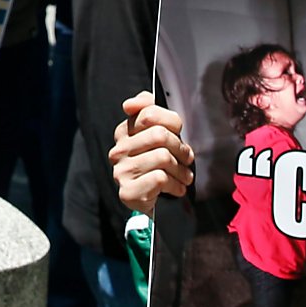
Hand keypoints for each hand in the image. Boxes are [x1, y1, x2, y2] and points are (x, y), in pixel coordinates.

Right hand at [111, 89, 194, 216]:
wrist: (150, 203)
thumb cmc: (157, 166)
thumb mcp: (155, 136)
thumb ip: (147, 111)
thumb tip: (130, 104)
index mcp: (124, 132)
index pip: (150, 114)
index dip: (172, 122)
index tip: (178, 132)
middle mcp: (118, 150)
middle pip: (159, 135)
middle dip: (180, 147)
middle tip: (186, 158)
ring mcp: (122, 171)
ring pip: (163, 157)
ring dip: (181, 169)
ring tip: (184, 176)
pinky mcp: (129, 191)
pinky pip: (160, 178)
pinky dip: (175, 184)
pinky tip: (176, 188)